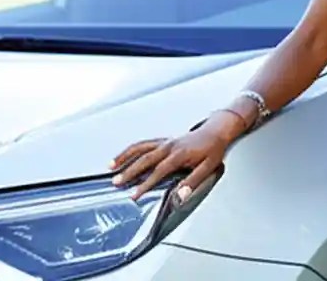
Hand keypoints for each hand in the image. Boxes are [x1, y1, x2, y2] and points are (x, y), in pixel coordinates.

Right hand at [109, 112, 240, 201]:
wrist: (216, 130)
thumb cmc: (213, 149)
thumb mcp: (209, 167)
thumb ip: (193, 182)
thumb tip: (181, 195)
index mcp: (179, 154)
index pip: (159, 171)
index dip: (146, 184)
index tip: (135, 194)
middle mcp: (169, 146)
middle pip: (144, 159)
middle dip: (129, 171)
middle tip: (117, 182)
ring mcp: (164, 142)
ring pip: (140, 148)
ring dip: (124, 157)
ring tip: (111, 167)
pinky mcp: (163, 140)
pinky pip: (143, 144)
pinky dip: (130, 150)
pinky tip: (122, 156)